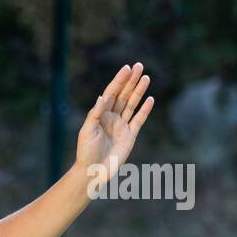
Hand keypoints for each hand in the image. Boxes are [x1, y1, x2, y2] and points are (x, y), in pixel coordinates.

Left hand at [76, 63, 154, 191]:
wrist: (93, 171)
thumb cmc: (86, 151)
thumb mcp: (87, 130)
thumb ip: (95, 113)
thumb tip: (103, 96)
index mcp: (100, 114)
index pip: (111, 93)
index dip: (119, 80)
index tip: (127, 68)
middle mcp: (111, 117)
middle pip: (123, 95)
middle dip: (131, 81)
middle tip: (140, 66)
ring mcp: (122, 126)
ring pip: (132, 104)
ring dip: (139, 91)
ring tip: (146, 77)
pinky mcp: (130, 136)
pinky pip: (139, 120)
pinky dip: (145, 110)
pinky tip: (150, 99)